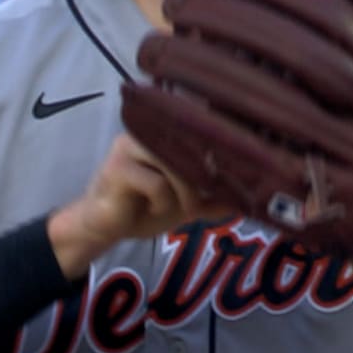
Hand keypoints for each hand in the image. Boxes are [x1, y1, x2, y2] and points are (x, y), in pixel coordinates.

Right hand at [48, 133, 228, 279]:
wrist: (106, 226)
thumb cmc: (144, 208)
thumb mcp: (186, 204)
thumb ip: (213, 198)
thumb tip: (246, 200)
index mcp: (163, 133)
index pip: (194, 126)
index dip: (215, 139)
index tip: (235, 157)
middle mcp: (147, 132)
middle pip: (189, 146)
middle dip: (203, 177)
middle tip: (203, 201)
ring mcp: (130, 146)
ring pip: (175, 163)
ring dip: (185, 192)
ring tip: (182, 209)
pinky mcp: (117, 167)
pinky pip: (156, 182)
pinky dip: (162, 201)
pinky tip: (152, 207)